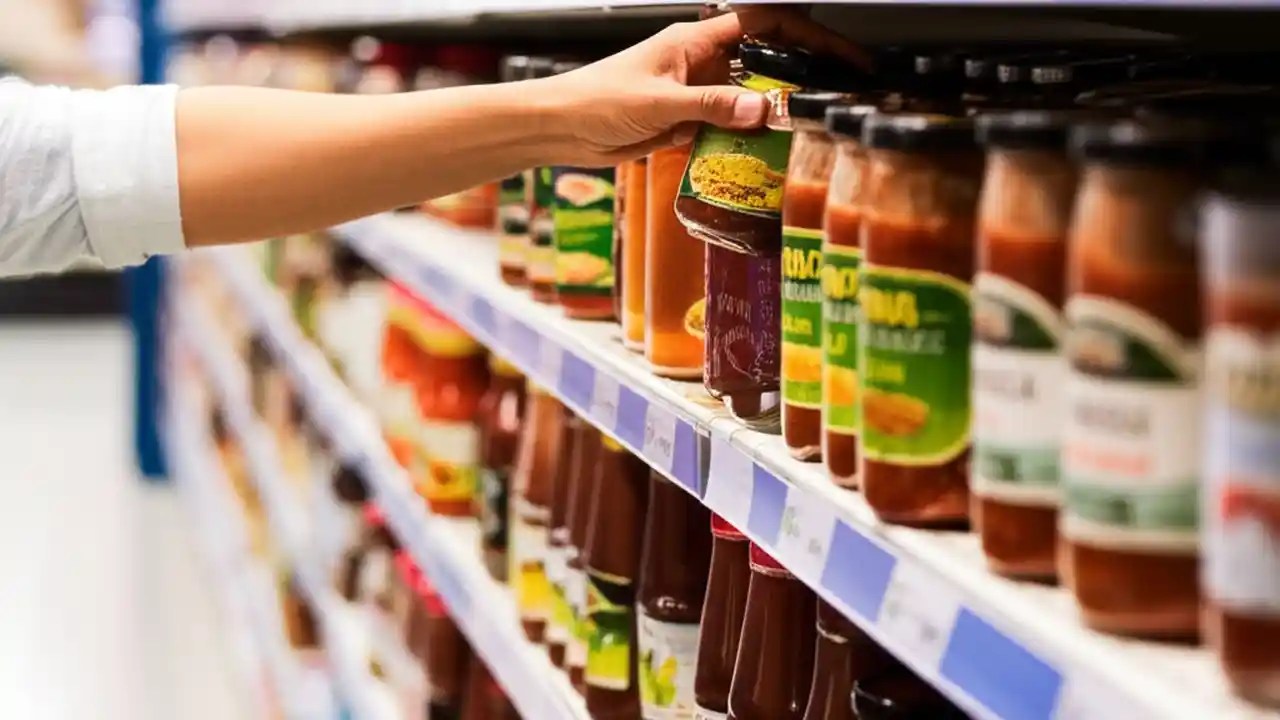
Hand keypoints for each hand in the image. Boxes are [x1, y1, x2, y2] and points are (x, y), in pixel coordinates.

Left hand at [540, 8, 866, 165]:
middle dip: (805, 76)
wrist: (560, 127)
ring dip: (777, 114)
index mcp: (696, 40)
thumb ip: (712, 105)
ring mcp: (697, 92)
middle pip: (768, 61)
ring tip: (810, 131)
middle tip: (840, 96)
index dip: (811, 36)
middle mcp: (701, 62)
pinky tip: (766, 156)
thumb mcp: (660, 102)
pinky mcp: (688, 122)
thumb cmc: (594, 98)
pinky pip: (730, 128)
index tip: (843, 54)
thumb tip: (764, 108)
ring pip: (751, 98)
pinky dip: (749, 140)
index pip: (768, 25)